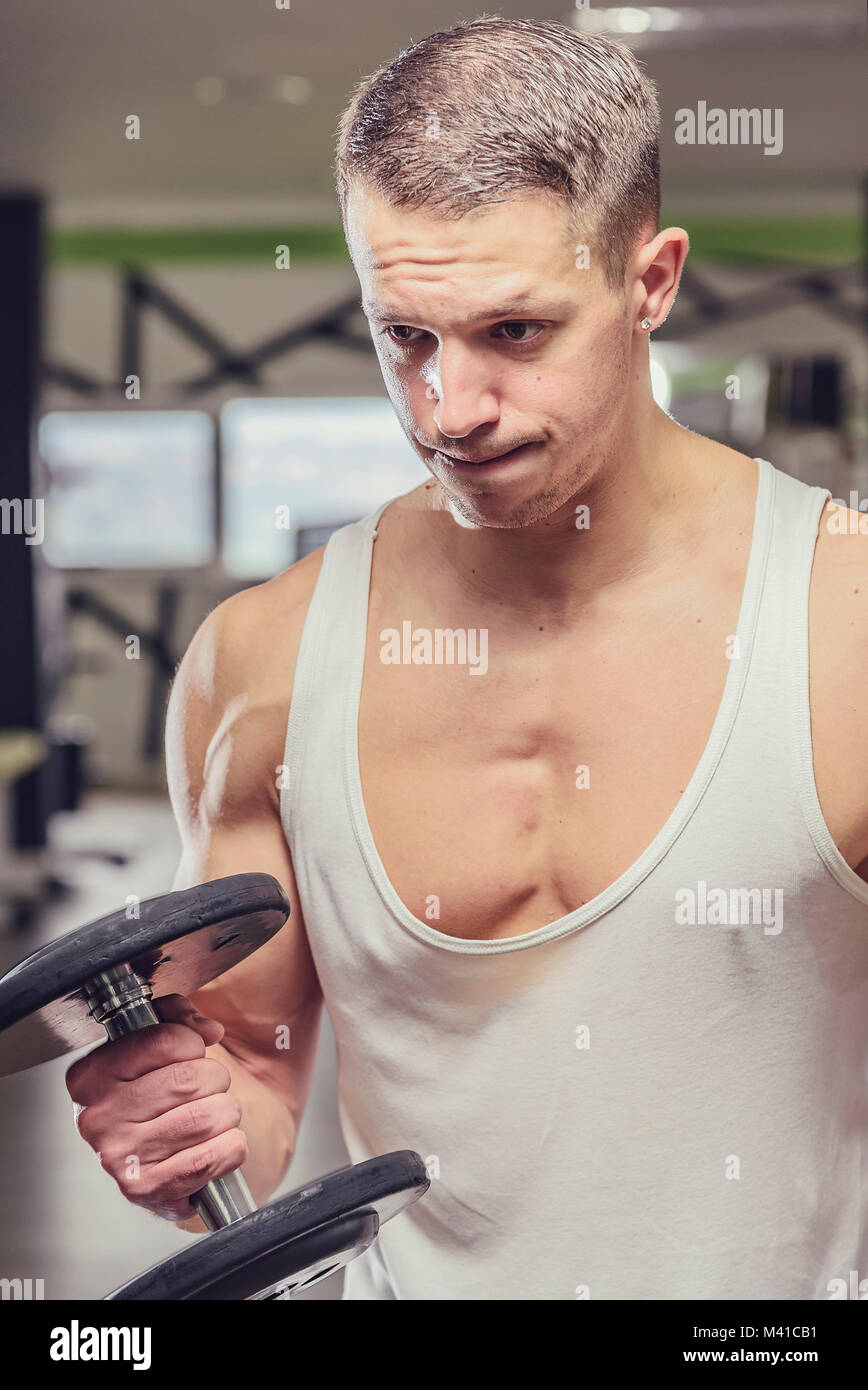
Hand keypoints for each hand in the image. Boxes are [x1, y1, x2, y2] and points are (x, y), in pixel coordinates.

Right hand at [65, 994, 246, 1222]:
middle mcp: (97, 1118)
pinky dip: (230, 1146)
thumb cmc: (168, 1088)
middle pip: (186, 1080)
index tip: (194, 1051)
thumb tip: (206, 1029)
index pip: (160, 1041)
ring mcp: (118, 1157)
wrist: (177, 1148)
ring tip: (217, 1113)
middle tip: (211, 1085)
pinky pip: (209, 1158)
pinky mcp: (146, 1190)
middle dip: (215, 1078)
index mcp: (91, 1075)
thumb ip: (179, 1014)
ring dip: (227, 1112)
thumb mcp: (162, 1036)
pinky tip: (220, 1142)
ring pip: (203, 1118)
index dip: (192, 1042)